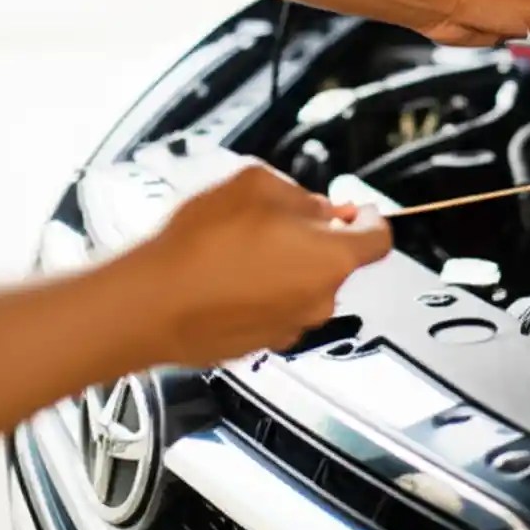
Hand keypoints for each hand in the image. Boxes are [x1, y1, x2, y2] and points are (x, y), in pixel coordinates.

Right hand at [126, 165, 390, 366]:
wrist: (149, 305)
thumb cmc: (200, 246)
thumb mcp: (255, 185)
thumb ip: (299, 193)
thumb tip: (317, 207)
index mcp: (332, 259)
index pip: (379, 238)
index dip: (371, 217)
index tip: (359, 208)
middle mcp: (320, 300)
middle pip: (337, 262)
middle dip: (316, 238)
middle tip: (278, 219)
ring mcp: (290, 327)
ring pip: (303, 287)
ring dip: (285, 266)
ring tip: (239, 247)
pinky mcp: (260, 345)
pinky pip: (274, 310)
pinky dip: (260, 292)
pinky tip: (225, 276)